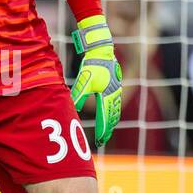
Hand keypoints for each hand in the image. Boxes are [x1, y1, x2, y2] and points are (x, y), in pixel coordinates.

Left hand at [70, 14, 122, 147]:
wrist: (103, 52)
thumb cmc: (92, 66)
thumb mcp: (84, 81)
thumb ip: (79, 96)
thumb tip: (75, 110)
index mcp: (106, 96)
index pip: (104, 119)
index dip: (102, 131)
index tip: (99, 140)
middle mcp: (113, 96)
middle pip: (112, 119)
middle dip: (107, 131)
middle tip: (102, 140)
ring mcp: (116, 92)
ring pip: (115, 112)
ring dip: (111, 123)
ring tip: (107, 132)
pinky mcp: (116, 88)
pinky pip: (116, 105)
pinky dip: (113, 114)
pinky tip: (111, 117)